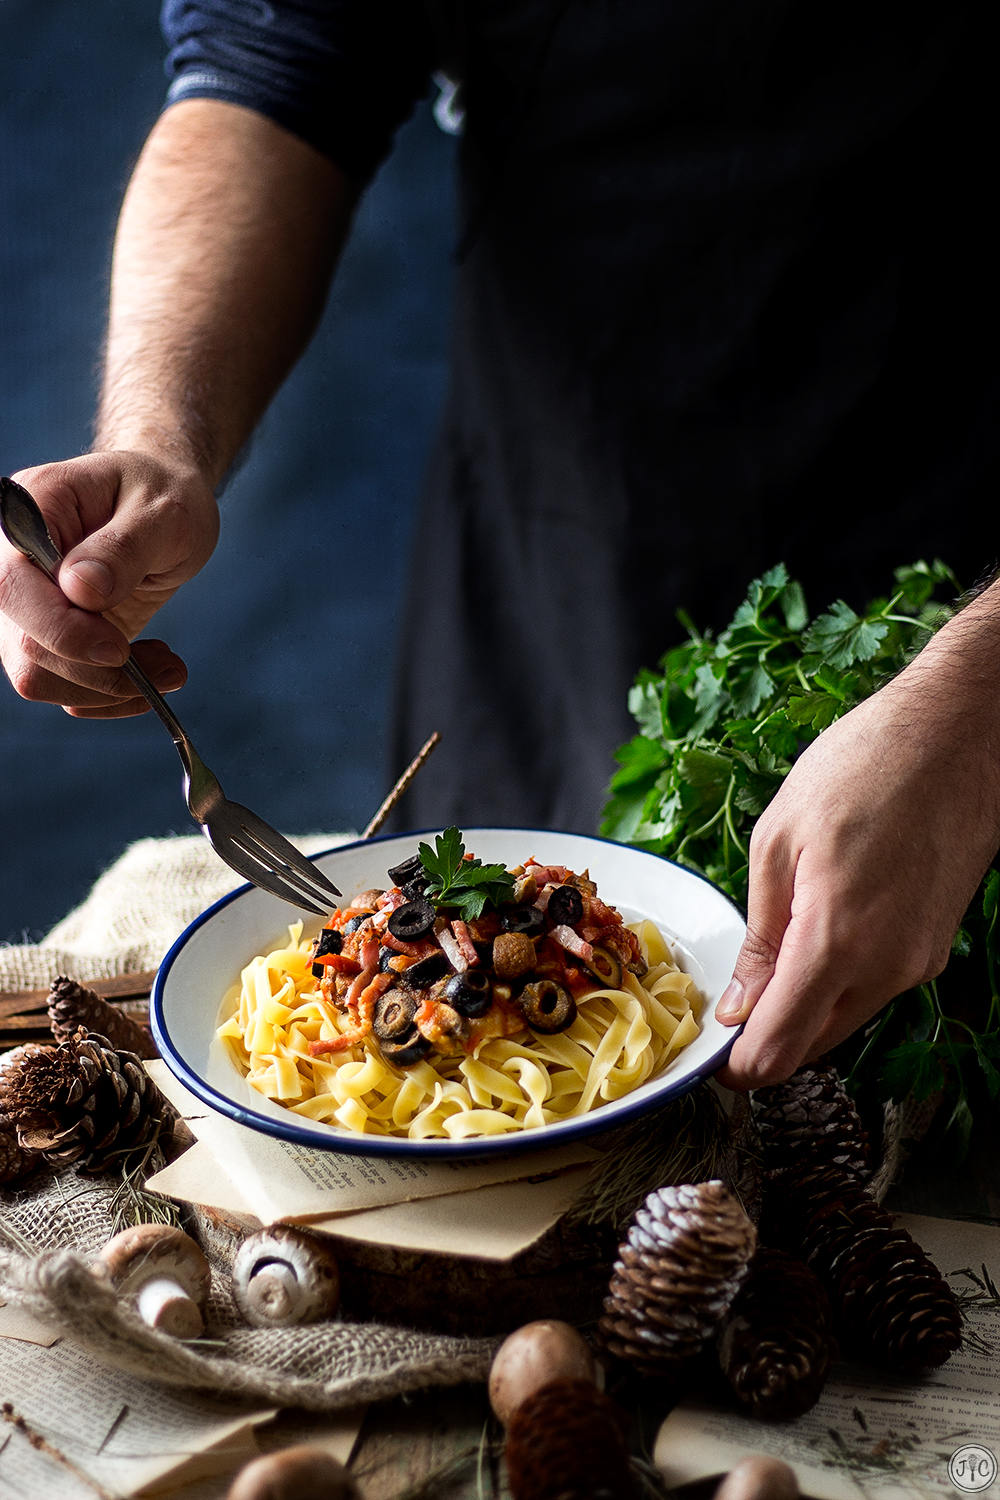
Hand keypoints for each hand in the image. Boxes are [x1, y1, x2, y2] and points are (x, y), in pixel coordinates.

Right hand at [0, 451, 218, 717]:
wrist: (167, 503)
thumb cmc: (164, 494)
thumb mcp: (164, 512)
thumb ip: (123, 548)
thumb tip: (79, 590)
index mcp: (31, 513)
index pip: (12, 588)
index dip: (62, 630)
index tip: (119, 650)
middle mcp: (15, 563)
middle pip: (24, 646)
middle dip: (99, 671)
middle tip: (168, 665)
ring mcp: (30, 606)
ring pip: (40, 677)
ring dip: (110, 689)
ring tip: (167, 667)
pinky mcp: (53, 637)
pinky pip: (64, 687)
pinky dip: (112, 694)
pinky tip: (152, 671)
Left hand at [714, 609, 999, 1089]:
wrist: (954, 733)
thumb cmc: (861, 767)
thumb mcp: (778, 841)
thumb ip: (760, 934)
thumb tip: (740, 1004)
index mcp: (837, 942)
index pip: (780, 1046)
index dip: (737, 1066)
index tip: (710, 1059)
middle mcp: (886, 967)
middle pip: (814, 1044)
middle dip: (766, 1044)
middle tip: (726, 1016)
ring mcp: (918, 960)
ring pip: (847, 1018)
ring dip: (803, 1013)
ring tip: (764, 970)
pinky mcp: (935, 945)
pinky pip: (876, 988)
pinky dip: (838, 984)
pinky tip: (812, 942)